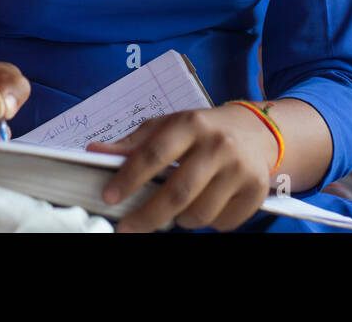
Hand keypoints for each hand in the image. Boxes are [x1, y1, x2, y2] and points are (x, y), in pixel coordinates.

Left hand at [84, 105, 277, 232]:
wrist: (257, 130)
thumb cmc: (202, 130)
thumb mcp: (168, 126)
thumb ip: (133, 143)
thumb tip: (94, 151)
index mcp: (190, 124)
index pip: (154, 154)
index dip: (129, 178)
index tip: (108, 198)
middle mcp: (218, 144)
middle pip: (178, 192)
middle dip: (148, 216)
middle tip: (127, 228)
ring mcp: (240, 168)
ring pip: (200, 213)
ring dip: (180, 220)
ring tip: (177, 208)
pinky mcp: (256, 190)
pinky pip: (223, 223)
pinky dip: (209, 223)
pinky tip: (207, 206)